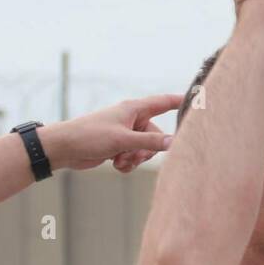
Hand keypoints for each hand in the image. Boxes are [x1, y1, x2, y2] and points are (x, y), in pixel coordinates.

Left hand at [40, 94, 180, 172]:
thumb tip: (175, 142)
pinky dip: (128, 163)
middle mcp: (132, 119)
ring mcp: (125, 133)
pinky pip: (134, 157)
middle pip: (156, 136)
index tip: (199, 99)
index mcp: (134, 109)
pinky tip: (116, 165)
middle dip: (146, 150)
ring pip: (145, 149)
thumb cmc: (90, 136)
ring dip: (135, 159)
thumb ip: (150, 141)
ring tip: (120, 160)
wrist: (64, 148)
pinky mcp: (118, 147)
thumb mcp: (123, 140)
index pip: (164, 102)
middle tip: (132, 155)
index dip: (180, 101)